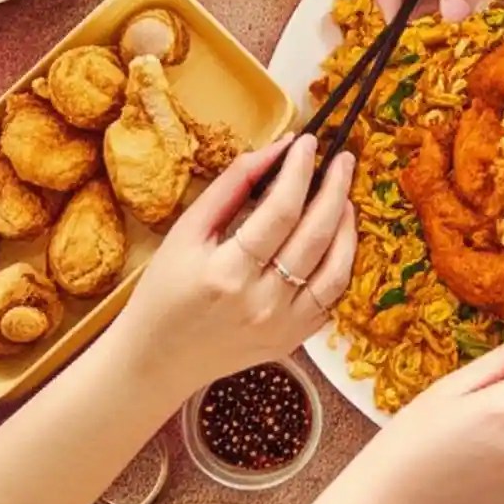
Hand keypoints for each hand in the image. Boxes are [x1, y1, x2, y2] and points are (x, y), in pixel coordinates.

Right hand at [106, 134, 357, 391]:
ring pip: (336, 268)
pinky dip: (342, 262)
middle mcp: (262, 302)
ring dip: (347, 226)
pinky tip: (338, 237)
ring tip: (346, 196)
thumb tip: (276, 149)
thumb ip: (231, 187)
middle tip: (343, 159)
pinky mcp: (295, 339)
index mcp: (227, 272)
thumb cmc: (163, 292)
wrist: (156, 361)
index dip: (299, 171)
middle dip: (336, 189)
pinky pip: (333, 296)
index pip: (280, 211)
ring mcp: (284, 325)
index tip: (307, 143)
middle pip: (316, 235)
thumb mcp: (186, 233)